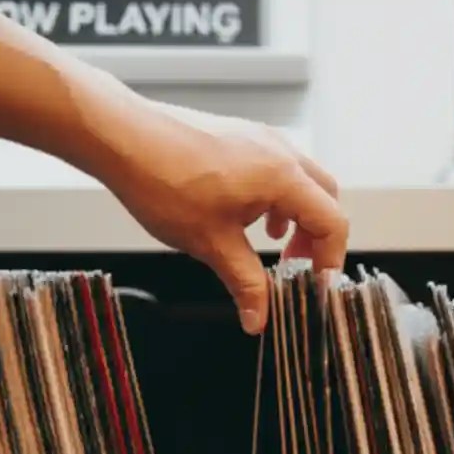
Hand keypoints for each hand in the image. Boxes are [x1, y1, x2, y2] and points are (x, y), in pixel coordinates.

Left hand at [97, 98, 347, 334]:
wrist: (120, 135)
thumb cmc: (163, 180)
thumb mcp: (210, 243)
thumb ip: (245, 283)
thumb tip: (259, 318)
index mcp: (283, 177)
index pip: (333, 222)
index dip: (330, 258)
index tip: (315, 283)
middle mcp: (281, 152)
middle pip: (325, 198)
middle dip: (317, 237)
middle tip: (296, 266)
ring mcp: (261, 138)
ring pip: (302, 180)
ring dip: (297, 215)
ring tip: (272, 243)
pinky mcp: (241, 135)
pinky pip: (277, 167)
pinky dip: (276, 196)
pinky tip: (246, 215)